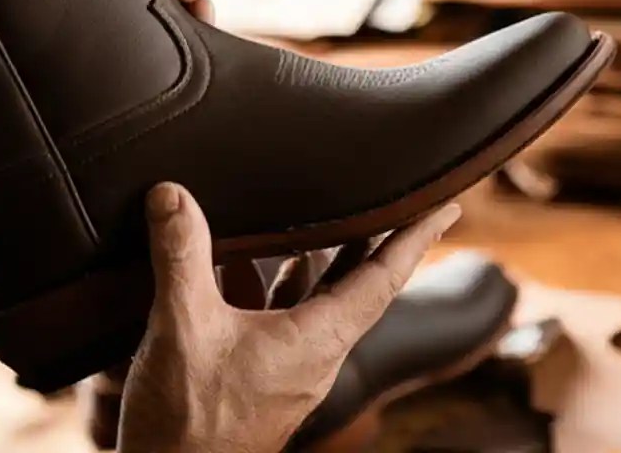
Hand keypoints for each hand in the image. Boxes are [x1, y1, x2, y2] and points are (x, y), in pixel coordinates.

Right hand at [118, 183, 461, 452]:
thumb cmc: (190, 424)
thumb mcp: (185, 327)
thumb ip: (182, 257)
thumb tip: (173, 195)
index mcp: (317, 341)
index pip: (384, 279)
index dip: (415, 238)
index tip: (447, 208)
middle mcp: (313, 355)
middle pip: (357, 286)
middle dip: (371, 241)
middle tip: (387, 199)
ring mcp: (287, 369)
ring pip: (314, 303)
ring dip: (316, 262)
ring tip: (312, 221)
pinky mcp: (258, 377)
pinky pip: (276, 320)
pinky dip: (267, 287)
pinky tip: (234, 266)